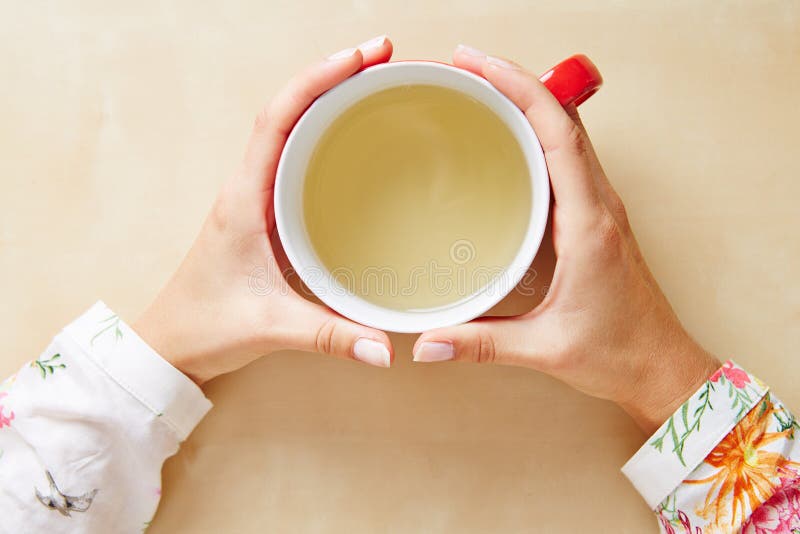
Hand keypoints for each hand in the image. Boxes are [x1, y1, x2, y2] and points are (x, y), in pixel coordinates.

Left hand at [133, 36, 395, 384]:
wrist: (170, 344)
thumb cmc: (204, 326)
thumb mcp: (270, 328)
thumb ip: (330, 336)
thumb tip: (386, 349)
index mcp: (244, 199)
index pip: (279, 121)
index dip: (318, 81)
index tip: (360, 58)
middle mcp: (247, 188)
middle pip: (287, 110)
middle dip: (332, 76)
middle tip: (381, 58)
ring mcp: (254, 198)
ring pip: (289, 129)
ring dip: (326, 99)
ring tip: (373, 81)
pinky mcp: (263, 213)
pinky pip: (292, 158)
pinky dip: (320, 133)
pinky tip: (349, 136)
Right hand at [413, 46, 720, 433]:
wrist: (663, 367)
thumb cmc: (619, 353)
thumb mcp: (545, 349)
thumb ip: (482, 345)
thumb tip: (427, 344)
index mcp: (590, 225)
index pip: (558, 134)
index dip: (519, 89)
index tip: (477, 65)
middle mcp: (600, 205)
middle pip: (563, 118)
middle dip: (515, 82)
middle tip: (465, 67)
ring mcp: (601, 208)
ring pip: (569, 132)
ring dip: (529, 101)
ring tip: (481, 89)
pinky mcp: (596, 218)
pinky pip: (569, 157)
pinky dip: (539, 131)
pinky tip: (510, 139)